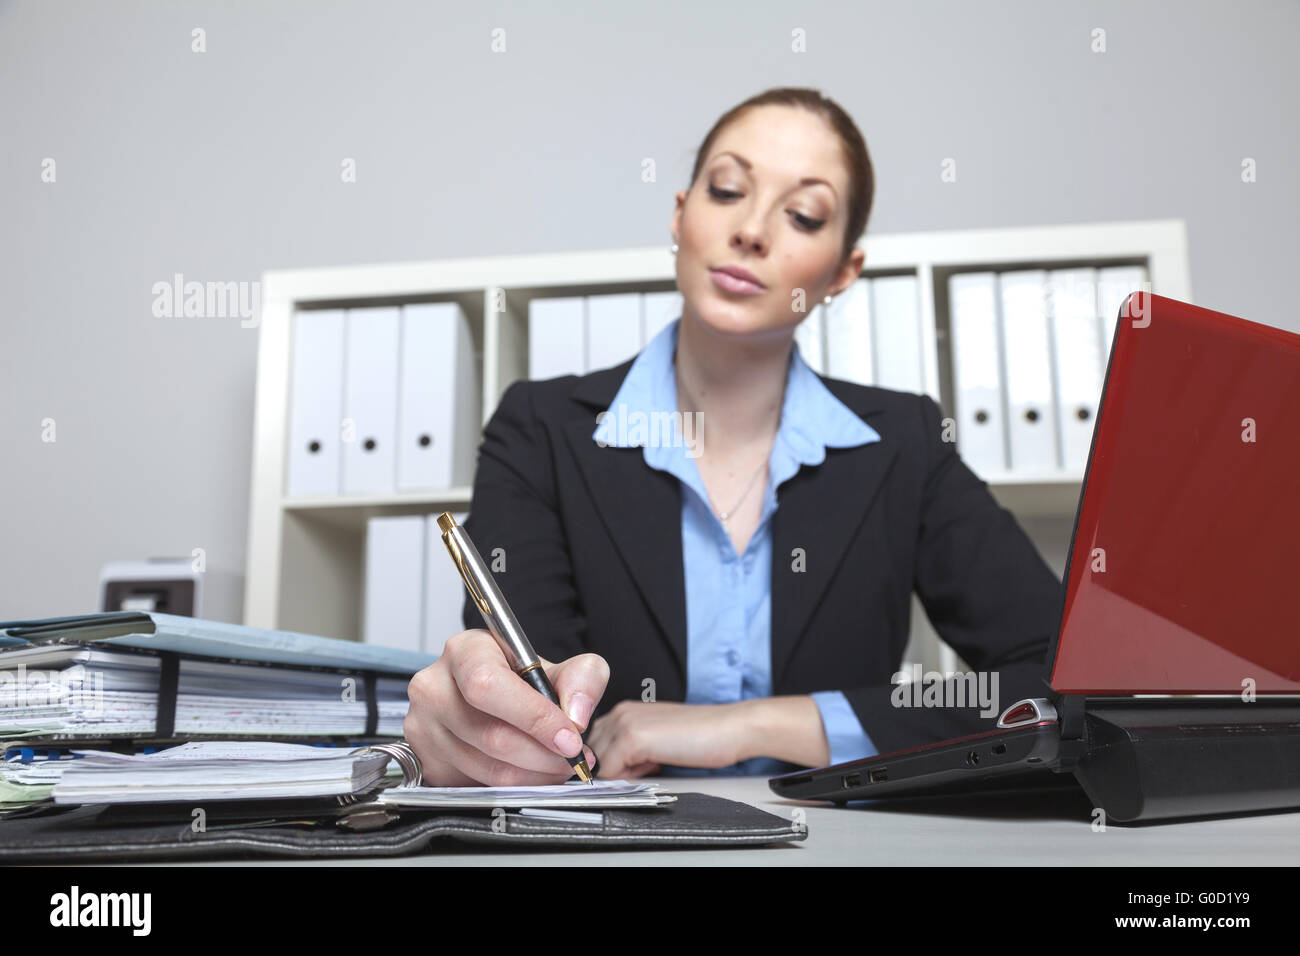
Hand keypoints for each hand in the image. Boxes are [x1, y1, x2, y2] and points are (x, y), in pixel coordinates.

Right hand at [404, 629, 607, 785]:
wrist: (494, 695)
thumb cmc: (521, 678)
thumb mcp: (560, 666)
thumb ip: (582, 679)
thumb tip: (576, 715)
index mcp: (465, 651)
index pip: (488, 686)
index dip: (533, 717)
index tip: (569, 739)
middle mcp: (434, 686)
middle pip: (491, 735)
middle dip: (543, 755)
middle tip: (572, 758)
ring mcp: (424, 726)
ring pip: (487, 768)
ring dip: (534, 775)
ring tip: (558, 765)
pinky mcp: (427, 761)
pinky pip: (477, 785)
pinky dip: (514, 787)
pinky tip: (531, 772)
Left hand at [585, 701, 747, 777]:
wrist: (730, 729)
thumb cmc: (702, 737)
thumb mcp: (657, 741)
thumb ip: (629, 751)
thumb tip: (607, 772)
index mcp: (626, 710)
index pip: (594, 746)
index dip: (611, 763)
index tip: (635, 765)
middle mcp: (620, 711)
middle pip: (591, 755)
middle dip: (614, 768)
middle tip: (649, 764)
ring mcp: (624, 722)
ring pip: (597, 765)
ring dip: (621, 773)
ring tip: (654, 762)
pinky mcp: (632, 737)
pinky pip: (610, 773)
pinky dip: (628, 778)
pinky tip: (657, 764)